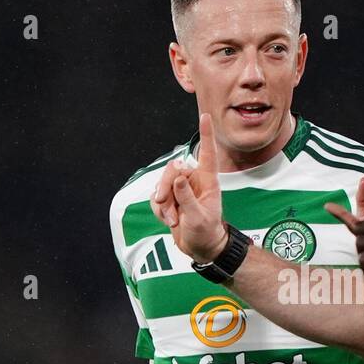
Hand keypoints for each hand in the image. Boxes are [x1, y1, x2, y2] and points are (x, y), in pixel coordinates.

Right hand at [150, 113, 228, 261]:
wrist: (200, 248)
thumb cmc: (206, 232)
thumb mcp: (198, 217)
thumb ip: (187, 197)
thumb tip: (178, 176)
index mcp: (208, 181)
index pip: (207, 154)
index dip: (206, 134)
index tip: (206, 115)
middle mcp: (194, 181)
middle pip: (173, 170)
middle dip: (165, 188)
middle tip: (166, 206)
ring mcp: (181, 189)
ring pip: (161, 185)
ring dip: (163, 204)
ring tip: (173, 220)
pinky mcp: (170, 198)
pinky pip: (156, 198)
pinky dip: (159, 210)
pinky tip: (169, 220)